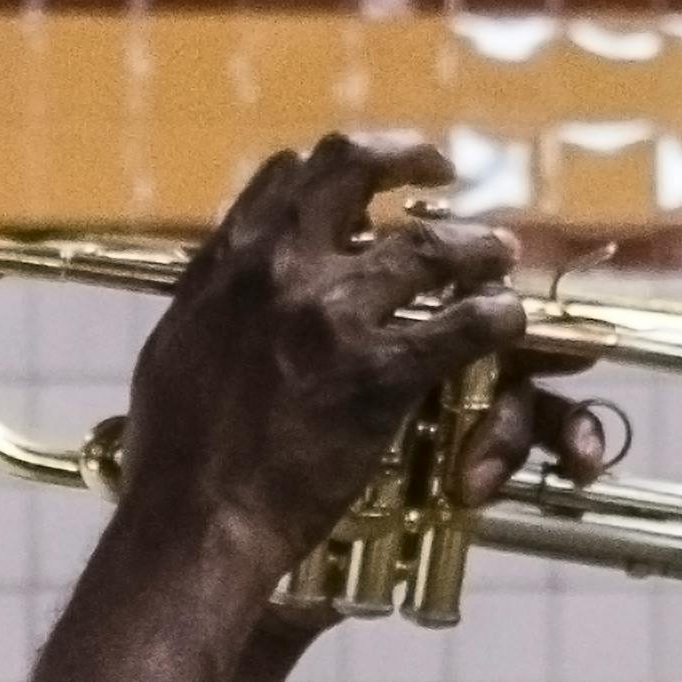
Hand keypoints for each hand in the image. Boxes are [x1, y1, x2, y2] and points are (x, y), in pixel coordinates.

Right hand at [112, 133, 613, 591]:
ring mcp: (332, 317)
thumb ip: (211, 306)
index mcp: (228, 264)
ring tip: (496, 253)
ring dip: (472, 244)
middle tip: (443, 169)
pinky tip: (507, 322)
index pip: (286, 177)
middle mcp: (279, 271)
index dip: (335, 166)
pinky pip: (463, 324)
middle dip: (409, 160)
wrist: (195, 521)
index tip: (364, 176)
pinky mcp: (380, 372)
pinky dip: (495, 317)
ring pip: (428, 246)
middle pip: (354, 174)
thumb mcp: (174, 353)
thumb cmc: (174, 457)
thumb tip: (223, 290)